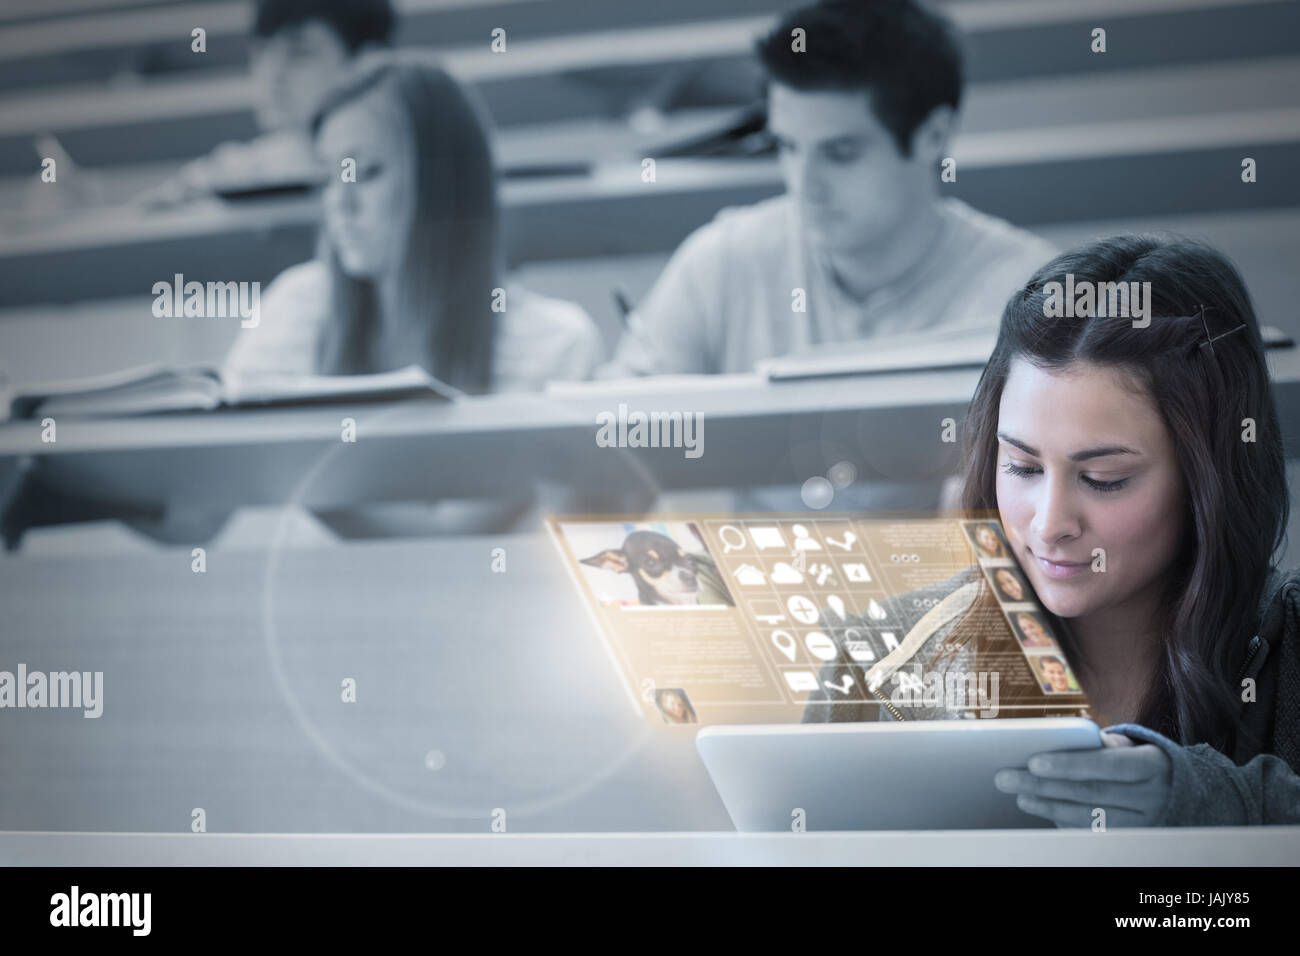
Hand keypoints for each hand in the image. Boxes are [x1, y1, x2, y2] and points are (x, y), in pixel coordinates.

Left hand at [994, 731, 1172, 826]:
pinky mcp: (1133, 841)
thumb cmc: (1140, 760)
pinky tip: (1042, 810)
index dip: (1070, 765)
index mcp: (1153, 764)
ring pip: (1090, 818)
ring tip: (1021, 796)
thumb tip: (1055, 743)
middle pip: (1091, 794)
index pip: (1108, 765)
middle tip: (1007, 778)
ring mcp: (1146, 824)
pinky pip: (1093, 834)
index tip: (1033, 762)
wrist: (1180, 792)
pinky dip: (1064, 822)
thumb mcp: (1130, 746)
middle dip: (1044, 786)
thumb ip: (1100, 745)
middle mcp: (1153, 797)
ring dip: (1048, 806)